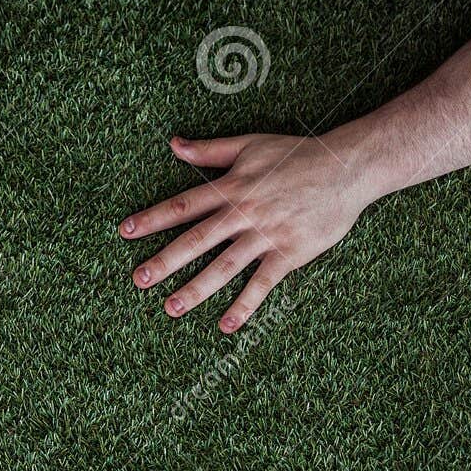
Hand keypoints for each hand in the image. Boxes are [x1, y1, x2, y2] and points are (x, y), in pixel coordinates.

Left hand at [119, 132, 383, 332]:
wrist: (346, 168)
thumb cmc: (296, 154)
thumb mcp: (250, 145)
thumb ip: (210, 150)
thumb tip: (173, 145)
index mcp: (231, 186)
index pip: (183, 205)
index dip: (153, 218)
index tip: (125, 232)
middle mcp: (244, 212)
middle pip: (197, 239)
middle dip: (166, 260)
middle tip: (139, 279)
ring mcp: (267, 234)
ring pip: (225, 266)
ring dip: (197, 288)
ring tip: (171, 307)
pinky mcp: (290, 253)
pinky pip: (262, 284)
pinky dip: (244, 305)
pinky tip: (225, 326)